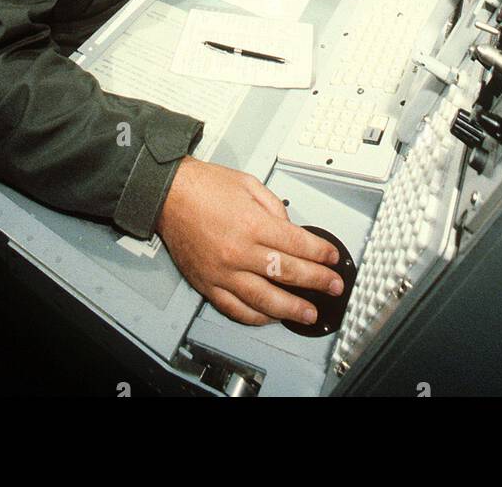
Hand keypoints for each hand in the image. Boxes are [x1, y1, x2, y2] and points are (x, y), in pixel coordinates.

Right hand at [156, 156, 342, 324]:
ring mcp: (222, 271)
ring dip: (292, 308)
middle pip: (287, 272)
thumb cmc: (204, 186)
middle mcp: (238, 251)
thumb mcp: (249, 184)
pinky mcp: (207, 284)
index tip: (332, 258)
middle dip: (317, 281)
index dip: (320, 253)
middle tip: (333, 287)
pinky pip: (235, 308)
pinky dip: (255, 316)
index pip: (297, 244)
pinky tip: (270, 317)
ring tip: (309, 313)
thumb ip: (274, 206)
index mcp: (252, 223)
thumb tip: (291, 229)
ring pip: (264, 299)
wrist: (168, 194)